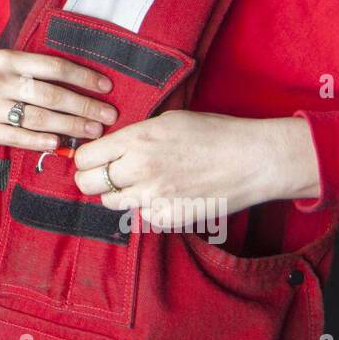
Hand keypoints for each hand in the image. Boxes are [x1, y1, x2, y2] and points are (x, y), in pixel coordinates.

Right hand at [0, 50, 117, 148]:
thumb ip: (27, 67)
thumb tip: (69, 78)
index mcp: (7, 59)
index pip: (53, 67)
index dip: (83, 76)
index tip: (106, 85)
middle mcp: (0, 81)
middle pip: (51, 95)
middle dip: (84, 106)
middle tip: (108, 115)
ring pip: (38, 118)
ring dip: (70, 126)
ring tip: (92, 131)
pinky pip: (16, 137)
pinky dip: (40, 141)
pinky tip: (59, 144)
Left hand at [72, 111, 320, 226]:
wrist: (254, 159)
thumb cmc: (215, 133)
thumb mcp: (168, 121)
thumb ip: (134, 135)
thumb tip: (109, 146)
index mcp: (136, 139)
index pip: (84, 158)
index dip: (86, 159)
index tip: (94, 160)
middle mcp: (139, 168)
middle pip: (88, 184)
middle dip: (93, 179)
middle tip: (108, 175)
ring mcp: (154, 196)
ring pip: (111, 203)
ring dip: (120, 194)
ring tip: (142, 183)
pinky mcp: (169, 218)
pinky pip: (142, 217)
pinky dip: (149, 209)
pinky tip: (167, 196)